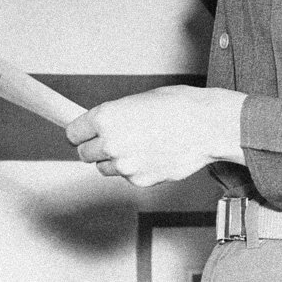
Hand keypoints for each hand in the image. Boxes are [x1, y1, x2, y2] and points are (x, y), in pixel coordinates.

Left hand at [66, 86, 246, 186]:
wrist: (207, 126)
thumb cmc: (178, 107)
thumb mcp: (136, 100)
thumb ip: (113, 117)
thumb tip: (99, 128)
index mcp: (105, 118)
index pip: (74, 133)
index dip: (80, 132)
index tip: (83, 133)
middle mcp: (110, 143)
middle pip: (84, 154)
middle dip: (94, 147)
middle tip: (110, 139)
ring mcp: (125, 165)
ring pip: (104, 168)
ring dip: (113, 160)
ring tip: (135, 145)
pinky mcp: (140, 180)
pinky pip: (127, 177)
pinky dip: (134, 169)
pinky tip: (150, 154)